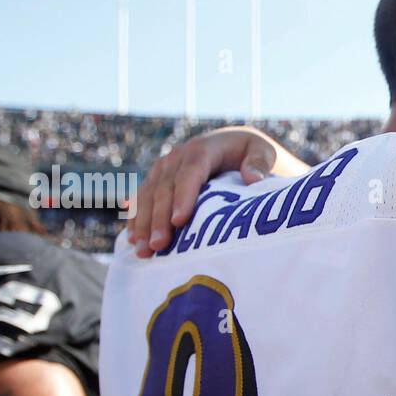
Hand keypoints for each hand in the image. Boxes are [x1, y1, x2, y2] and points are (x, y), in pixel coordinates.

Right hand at [126, 126, 303, 257]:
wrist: (232, 145)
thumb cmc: (251, 154)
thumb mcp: (263, 153)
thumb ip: (259, 163)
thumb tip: (253, 178)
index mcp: (203, 149)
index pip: (191, 172)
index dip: (183, 196)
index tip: (179, 221)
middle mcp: (178, 157)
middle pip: (165, 188)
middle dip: (158, 218)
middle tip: (157, 246)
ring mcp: (164, 169)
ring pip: (147, 195)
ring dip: (142, 223)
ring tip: (143, 250)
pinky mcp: (157, 180)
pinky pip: (141, 199)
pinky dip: (136, 219)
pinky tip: (133, 240)